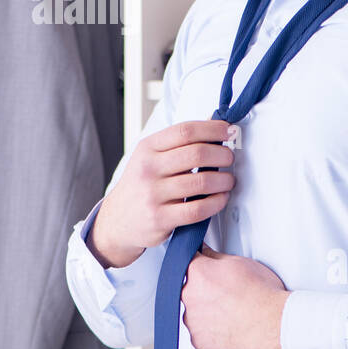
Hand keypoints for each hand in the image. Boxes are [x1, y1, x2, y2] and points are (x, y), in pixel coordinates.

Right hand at [87, 120, 236, 268]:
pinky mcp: (160, 218)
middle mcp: (148, 169)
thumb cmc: (141, 185)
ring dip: (224, 180)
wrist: (118, 219)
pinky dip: (217, 202)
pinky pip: (198, 209)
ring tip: (228, 180)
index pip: (185, 131)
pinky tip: (221, 198)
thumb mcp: (149, 157)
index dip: (213, 129)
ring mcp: (153, 194)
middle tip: (229, 158)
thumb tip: (215, 129)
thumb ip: (177, 144)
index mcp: (147, 148)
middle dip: (222, 154)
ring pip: (201, 182)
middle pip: (197, 154)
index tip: (228, 131)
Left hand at [181, 243, 289, 348]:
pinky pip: (199, 331)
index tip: (208, 269)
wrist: (275, 326)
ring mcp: (192, 320)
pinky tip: (229, 325)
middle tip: (226, 293)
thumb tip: (204, 251)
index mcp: (197, 272)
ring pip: (194, 311)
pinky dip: (211, 329)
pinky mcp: (198, 340)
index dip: (200, 264)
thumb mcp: (240, 263)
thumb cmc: (263, 294)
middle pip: (189, 288)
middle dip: (204, 288)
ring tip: (231, 311)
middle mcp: (189, 295)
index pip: (188, 260)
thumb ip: (214, 256)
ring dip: (206, 310)